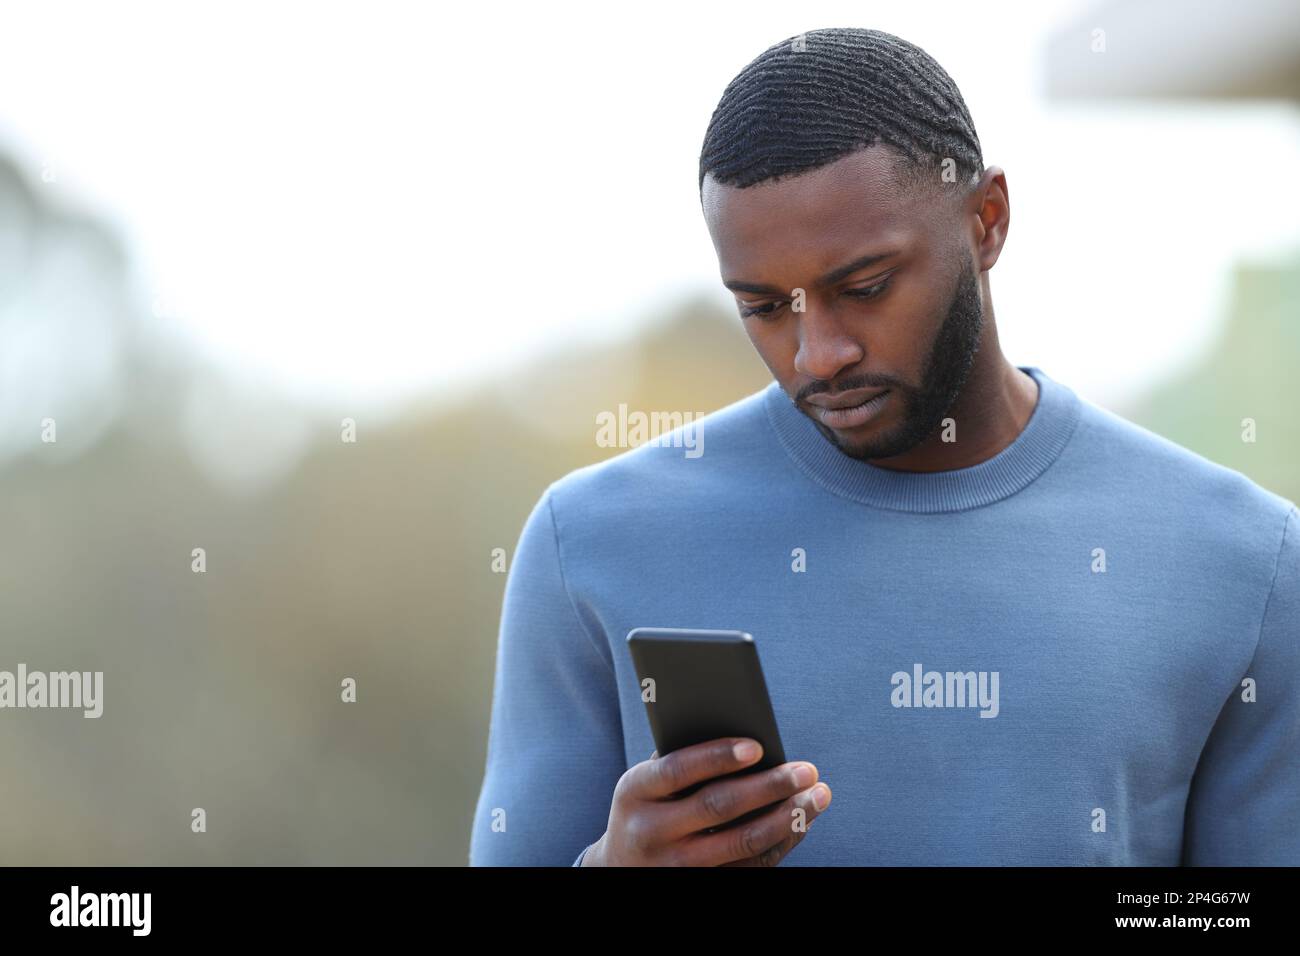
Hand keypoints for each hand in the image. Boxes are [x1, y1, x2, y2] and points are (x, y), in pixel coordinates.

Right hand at [581, 738, 830, 865]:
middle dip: (768, 786)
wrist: (621, 867)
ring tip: (817, 796)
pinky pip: (749, 867)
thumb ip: (681, 758)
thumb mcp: (647, 783)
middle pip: (718, 807)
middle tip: (807, 770)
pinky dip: (780, 843)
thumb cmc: (647, 806)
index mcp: (634, 791)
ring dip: (787, 819)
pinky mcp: (699, 884)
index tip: (757, 746)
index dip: (717, 756)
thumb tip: (746, 736)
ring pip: (741, 844)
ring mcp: (674, 866)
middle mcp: (650, 831)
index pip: (678, 770)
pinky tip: (801, 822)